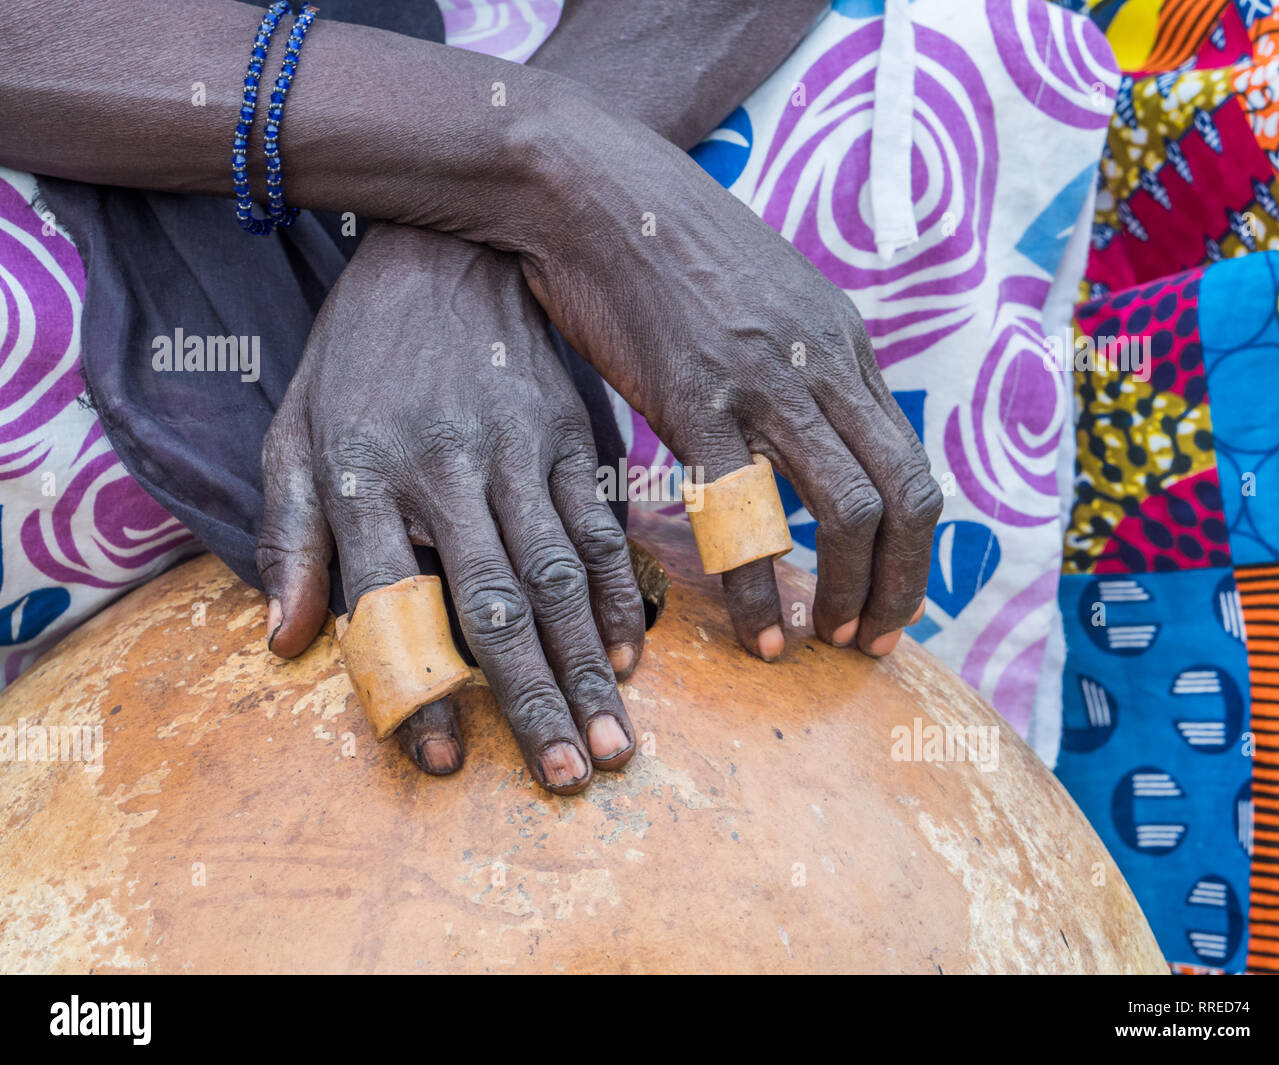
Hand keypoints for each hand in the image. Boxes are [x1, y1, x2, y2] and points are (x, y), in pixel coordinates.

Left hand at [257, 224, 643, 792]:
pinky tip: (635, 649)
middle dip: (536, 696)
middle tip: (571, 774)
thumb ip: (291, 535)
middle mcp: (447, 470)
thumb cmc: (359, 356)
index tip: (442, 761)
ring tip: (615, 736)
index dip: (419, 687)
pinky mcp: (569, 432)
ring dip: (590, 662)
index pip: (394, 604)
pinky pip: (600, 523)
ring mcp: (518, 450)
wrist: (442, 252)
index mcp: (367, 475)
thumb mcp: (296, 431)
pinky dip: (620, 590)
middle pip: (498, 604)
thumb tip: (283, 642)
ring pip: (560, 574)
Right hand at [514, 95, 941, 659]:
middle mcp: (824, 365)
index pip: (913, 464)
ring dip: (848, 592)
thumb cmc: (668, 248)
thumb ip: (801, 361)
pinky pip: (747, 513)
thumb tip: (810, 427)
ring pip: (847, 509)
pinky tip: (757, 629)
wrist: (594, 188)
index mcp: (845, 345)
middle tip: (873, 640)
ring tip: (823, 642)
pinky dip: (763, 587)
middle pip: (905, 496)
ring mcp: (765, 383)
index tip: (890, 596)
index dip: (912, 547)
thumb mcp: (766, 297)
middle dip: (900, 583)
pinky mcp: (696, 399)